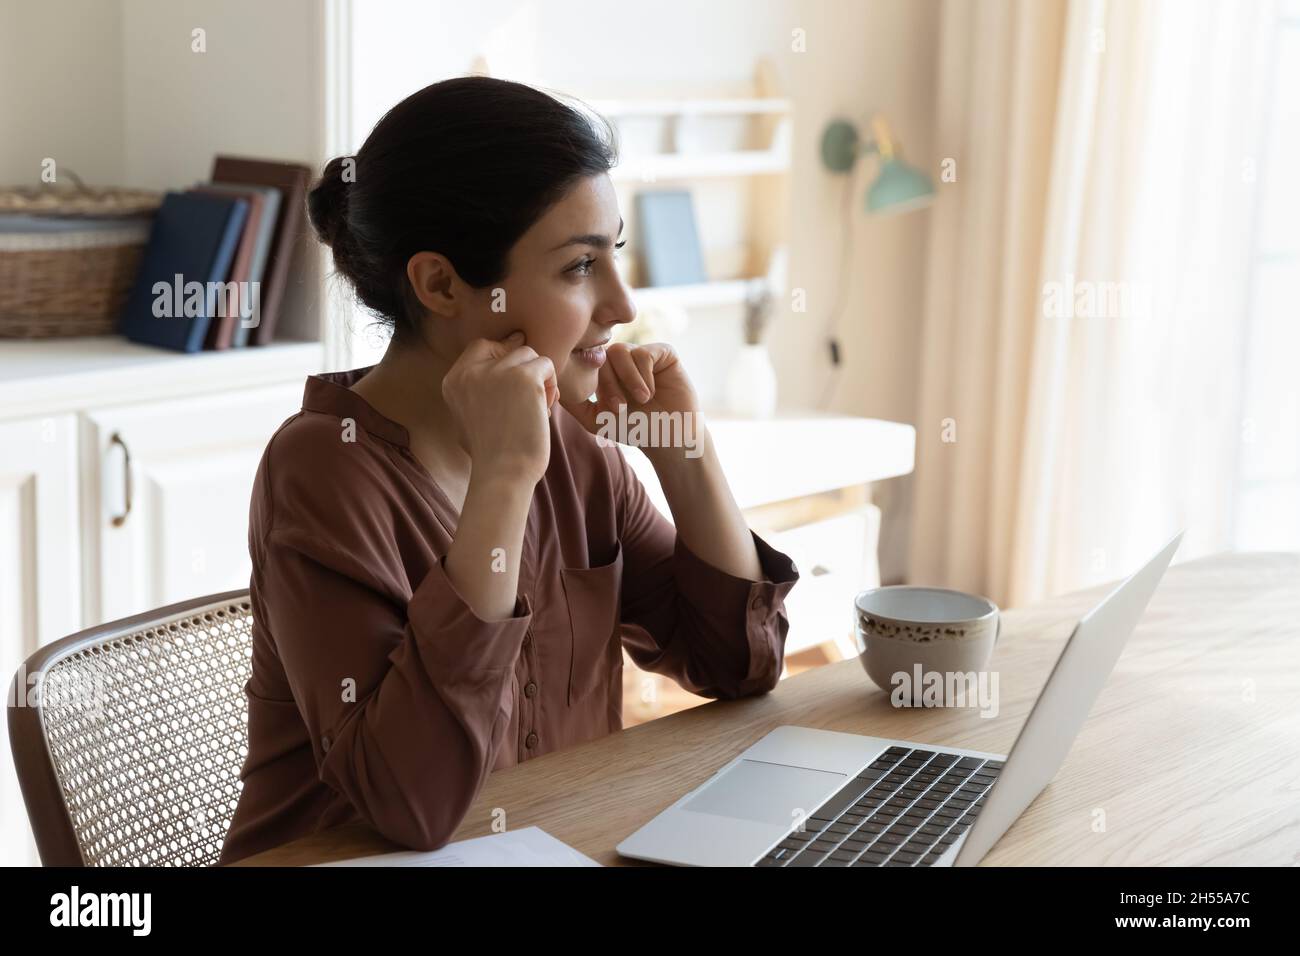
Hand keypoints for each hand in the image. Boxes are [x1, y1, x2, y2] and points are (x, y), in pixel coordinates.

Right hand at [441, 330, 556, 483]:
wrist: (503, 471)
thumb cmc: (491, 453)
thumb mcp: (468, 417)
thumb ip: (478, 389)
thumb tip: (507, 350)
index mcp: (454, 380)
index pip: (481, 346)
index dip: (502, 353)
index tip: (518, 370)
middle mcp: (472, 371)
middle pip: (510, 350)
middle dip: (525, 371)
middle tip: (530, 402)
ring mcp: (497, 371)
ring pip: (530, 356)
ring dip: (540, 380)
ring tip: (538, 409)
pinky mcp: (524, 377)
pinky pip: (547, 366)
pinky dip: (551, 385)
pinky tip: (545, 409)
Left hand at [560, 342, 700, 457]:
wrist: (669, 437)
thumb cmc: (635, 429)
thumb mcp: (597, 420)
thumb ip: (575, 403)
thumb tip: (554, 388)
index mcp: (608, 371)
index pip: (589, 363)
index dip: (594, 383)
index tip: (606, 408)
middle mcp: (624, 359)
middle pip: (603, 357)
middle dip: (610, 385)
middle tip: (621, 408)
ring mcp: (644, 354)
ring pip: (621, 351)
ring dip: (628, 380)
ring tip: (642, 399)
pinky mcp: (664, 353)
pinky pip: (644, 353)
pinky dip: (644, 375)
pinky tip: (654, 391)